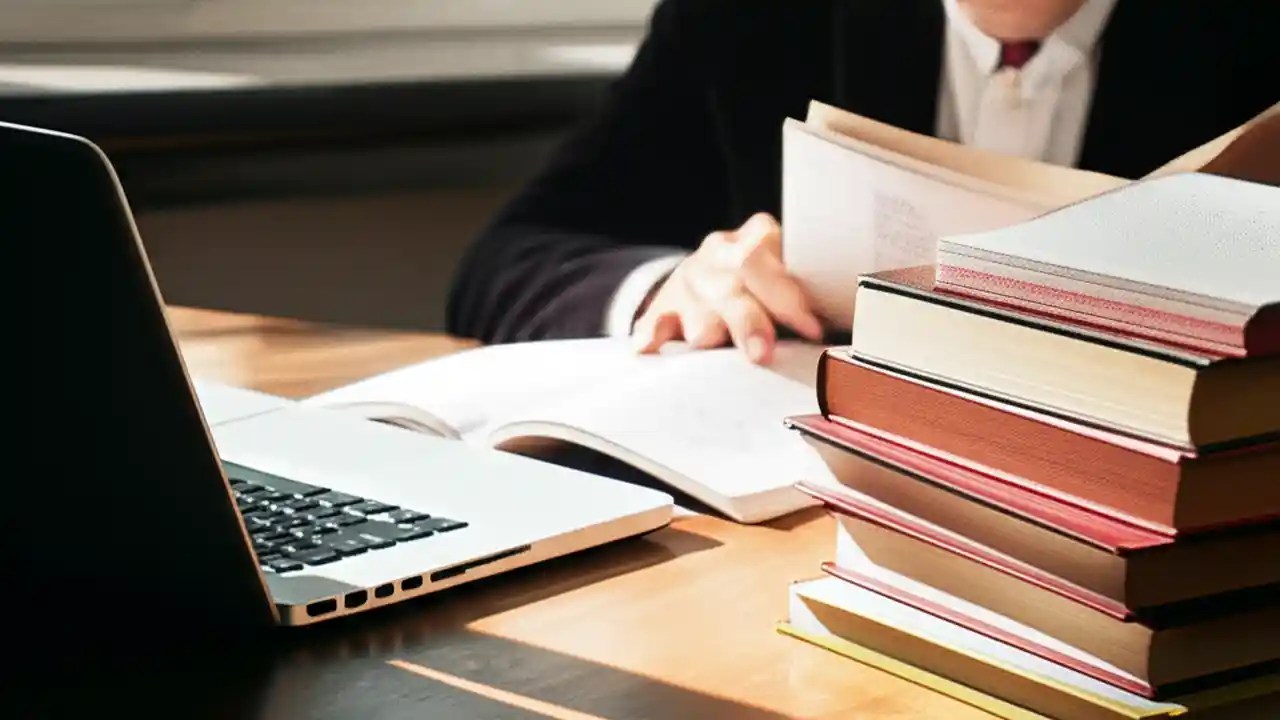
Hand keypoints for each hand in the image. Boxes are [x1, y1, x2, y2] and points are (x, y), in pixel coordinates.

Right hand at [631, 212, 823, 363]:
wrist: (712, 273)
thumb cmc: (769, 284)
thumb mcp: (790, 273)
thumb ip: (810, 295)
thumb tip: (849, 328)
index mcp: (757, 238)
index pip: (766, 260)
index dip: (788, 297)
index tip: (810, 330)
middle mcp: (719, 256)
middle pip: (732, 287)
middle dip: (748, 322)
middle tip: (761, 353)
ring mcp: (689, 283)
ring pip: (699, 315)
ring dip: (708, 335)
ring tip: (714, 348)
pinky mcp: (663, 308)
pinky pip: (654, 323)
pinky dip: (652, 336)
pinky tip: (648, 348)